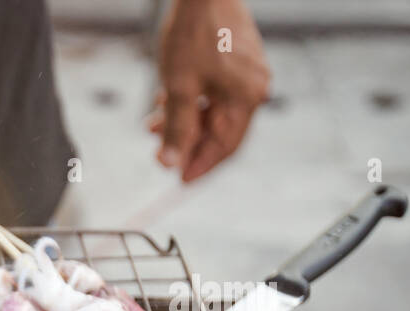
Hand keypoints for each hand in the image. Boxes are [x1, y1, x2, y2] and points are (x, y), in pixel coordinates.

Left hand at [150, 0, 270, 181]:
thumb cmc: (194, 33)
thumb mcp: (178, 87)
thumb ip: (176, 128)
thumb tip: (170, 163)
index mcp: (246, 98)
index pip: (225, 147)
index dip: (200, 165)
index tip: (178, 179)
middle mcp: (255, 88)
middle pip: (220, 132)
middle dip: (188, 144)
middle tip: (160, 154)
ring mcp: (249, 74)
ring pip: (214, 112)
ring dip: (185, 122)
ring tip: (154, 124)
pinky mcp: (239, 62)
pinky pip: (216, 94)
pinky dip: (192, 103)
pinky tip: (166, 101)